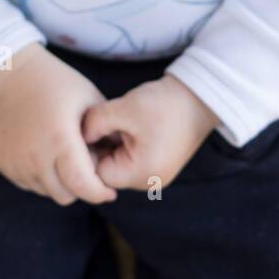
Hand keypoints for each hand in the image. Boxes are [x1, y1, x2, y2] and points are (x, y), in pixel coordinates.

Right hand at [0, 44, 117, 205]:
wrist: (12, 78)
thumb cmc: (58, 86)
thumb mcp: (90, 101)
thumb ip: (108, 132)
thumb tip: (123, 158)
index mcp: (59, 139)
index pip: (81, 185)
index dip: (99, 193)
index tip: (109, 192)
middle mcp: (34, 155)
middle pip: (66, 195)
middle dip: (81, 187)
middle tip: (87, 167)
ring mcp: (15, 162)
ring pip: (48, 192)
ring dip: (61, 182)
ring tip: (66, 157)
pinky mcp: (3, 164)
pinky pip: (30, 184)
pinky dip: (43, 177)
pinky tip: (47, 154)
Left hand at [81, 73, 220, 191]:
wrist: (201, 96)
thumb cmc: (164, 103)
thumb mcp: (122, 108)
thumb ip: (93, 123)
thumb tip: (76, 136)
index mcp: (141, 174)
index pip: (96, 174)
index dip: (86, 151)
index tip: (86, 130)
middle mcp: (150, 182)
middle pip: (108, 173)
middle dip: (101, 148)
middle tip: (100, 123)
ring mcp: (156, 176)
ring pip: (119, 165)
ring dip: (113, 145)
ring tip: (117, 121)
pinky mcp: (160, 165)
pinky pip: (132, 160)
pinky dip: (126, 144)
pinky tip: (128, 125)